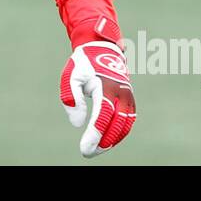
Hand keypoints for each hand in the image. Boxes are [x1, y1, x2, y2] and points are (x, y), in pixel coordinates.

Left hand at [60, 41, 135, 157]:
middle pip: (116, 124)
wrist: (102, 48)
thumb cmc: (83, 64)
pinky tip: (107, 140)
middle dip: (103, 141)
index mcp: (106, 85)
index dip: (94, 134)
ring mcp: (128, 95)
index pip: (102, 115)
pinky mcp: (130, 99)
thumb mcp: (71, 76)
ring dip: (112, 140)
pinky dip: (120, 132)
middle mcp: (121, 91)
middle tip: (88, 152)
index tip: (85, 149)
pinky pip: (128, 120)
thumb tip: (77, 123)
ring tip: (97, 149)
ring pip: (125, 124)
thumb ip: (72, 98)